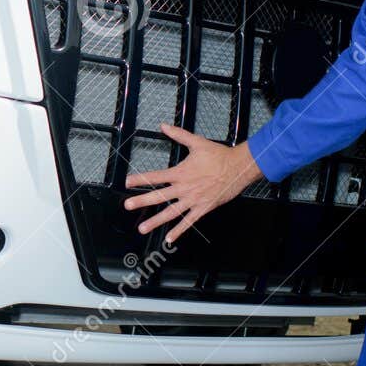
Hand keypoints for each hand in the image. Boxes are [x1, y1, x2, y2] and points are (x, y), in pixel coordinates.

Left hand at [123, 124, 263, 244]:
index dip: (140, 179)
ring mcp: (193, 200)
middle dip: (142, 201)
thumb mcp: (197, 142)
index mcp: (181, 172)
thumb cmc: (219, 156)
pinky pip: (189, 222)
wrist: (238, 168)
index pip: (155, 176)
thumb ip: (178, 135)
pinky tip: (169, 238)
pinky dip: (178, 231)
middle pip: (159, 196)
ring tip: (142, 228)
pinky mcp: (203, 208)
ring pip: (170, 213)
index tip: (127, 183)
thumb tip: (164, 126)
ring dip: (155, 221)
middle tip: (128, 205)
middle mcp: (185, 188)